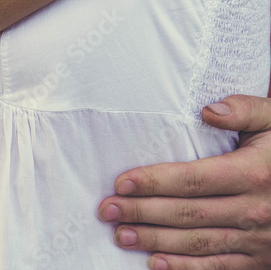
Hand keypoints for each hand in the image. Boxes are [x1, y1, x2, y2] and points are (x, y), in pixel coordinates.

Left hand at [97, 94, 270, 268]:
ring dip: (155, 242)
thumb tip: (208, 110)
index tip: (122, 182)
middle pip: (188, 214)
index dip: (155, 182)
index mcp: (252, 174)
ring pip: (198, 245)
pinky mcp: (258, 260)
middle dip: (143, 213)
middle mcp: (254, 211)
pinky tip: (155, 264)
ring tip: (121, 235)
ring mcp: (257, 241)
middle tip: (107, 209)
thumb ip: (243, 109)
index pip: (193, 180)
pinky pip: (218, 268)